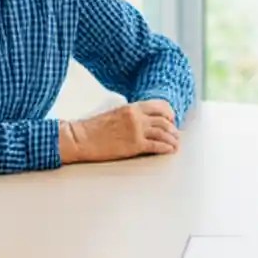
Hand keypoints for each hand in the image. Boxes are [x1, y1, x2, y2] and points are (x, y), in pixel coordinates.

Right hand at [62, 100, 179, 162]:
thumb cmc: (94, 128)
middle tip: (176, 135)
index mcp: (132, 107)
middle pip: (164, 121)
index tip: (171, 120)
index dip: (169, 114)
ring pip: (164, 133)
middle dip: (173, 129)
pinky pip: (157, 146)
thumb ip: (130, 115)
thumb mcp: (115, 114)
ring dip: (172, 140)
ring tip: (175, 145)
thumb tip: (143, 121)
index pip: (159, 106)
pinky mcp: (134, 145)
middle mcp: (137, 117)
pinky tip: (170, 151)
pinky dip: (166, 148)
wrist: (81, 138)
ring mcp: (136, 131)